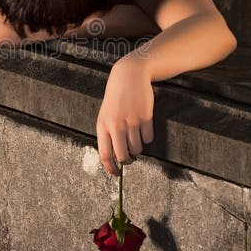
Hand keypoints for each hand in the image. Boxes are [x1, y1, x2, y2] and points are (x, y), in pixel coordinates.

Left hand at [96, 54, 154, 175]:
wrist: (129, 75)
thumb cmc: (116, 98)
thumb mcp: (105, 115)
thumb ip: (108, 134)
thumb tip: (114, 158)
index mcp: (102, 126)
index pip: (104, 155)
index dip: (110, 168)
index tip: (116, 174)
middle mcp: (116, 125)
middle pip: (123, 156)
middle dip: (127, 161)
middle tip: (130, 158)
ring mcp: (131, 121)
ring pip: (137, 149)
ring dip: (138, 149)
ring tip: (135, 138)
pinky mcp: (145, 117)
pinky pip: (148, 138)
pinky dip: (147, 138)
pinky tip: (143, 128)